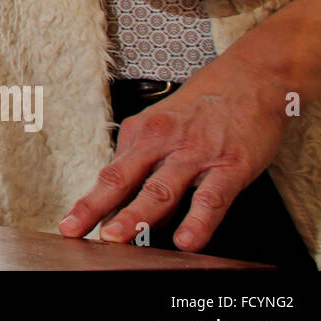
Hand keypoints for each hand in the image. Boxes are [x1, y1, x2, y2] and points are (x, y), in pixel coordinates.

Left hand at [58, 49, 290, 251]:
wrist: (250, 78)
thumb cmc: (203, 108)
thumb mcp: (163, 126)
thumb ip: (145, 164)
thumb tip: (127, 205)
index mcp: (141, 133)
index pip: (110, 175)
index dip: (88, 203)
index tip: (69, 226)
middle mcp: (162, 143)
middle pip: (122, 179)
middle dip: (96, 208)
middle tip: (76, 232)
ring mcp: (196, 154)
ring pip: (161, 190)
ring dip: (137, 217)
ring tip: (119, 240)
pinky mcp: (231, 165)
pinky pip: (211, 198)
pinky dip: (198, 221)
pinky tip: (187, 241)